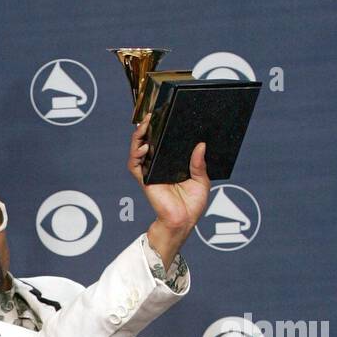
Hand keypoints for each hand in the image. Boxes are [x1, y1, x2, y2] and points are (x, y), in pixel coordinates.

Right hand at [128, 115, 210, 266]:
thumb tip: (201, 145)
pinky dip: (135, 155)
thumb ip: (199, 163)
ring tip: (143, 125)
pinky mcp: (145, 181)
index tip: (163, 114)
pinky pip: (135, 166)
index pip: (163, 141)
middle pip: (147, 142)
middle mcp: (159, 165)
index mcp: (172, 163)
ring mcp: (150, 173)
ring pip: (137, 150)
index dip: (160, 128)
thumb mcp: (201, 180)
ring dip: (137, 137)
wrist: (183, 222)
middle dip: (146, 127)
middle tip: (150, 114)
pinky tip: (142, 147)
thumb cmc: (192, 205)